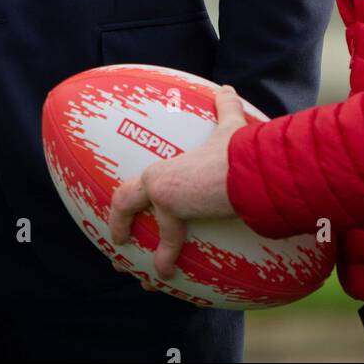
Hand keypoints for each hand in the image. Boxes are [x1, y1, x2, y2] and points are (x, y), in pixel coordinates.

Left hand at [108, 85, 247, 282]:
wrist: (246, 164)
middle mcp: (156, 179)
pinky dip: (165, 259)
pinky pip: (167, 242)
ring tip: (127, 270)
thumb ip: (225, 110)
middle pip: (125, 203)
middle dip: (118, 226)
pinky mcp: (172, 208)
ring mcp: (160, 193)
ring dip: (130, 252)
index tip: (123, 212)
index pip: (137, 186)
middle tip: (117, 245)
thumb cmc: (238, 149)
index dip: (127, 203)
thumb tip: (227, 89)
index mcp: (165, 167)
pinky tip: (165, 274)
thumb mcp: (231, 129)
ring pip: (134, 223)